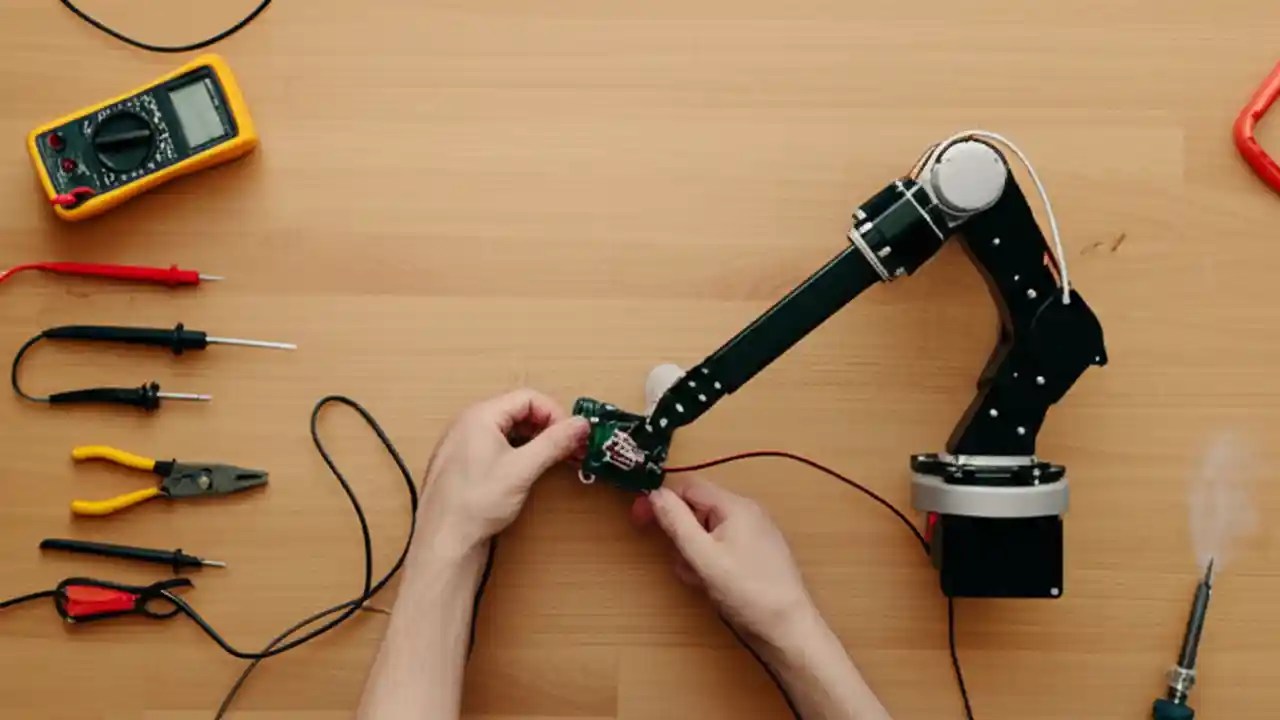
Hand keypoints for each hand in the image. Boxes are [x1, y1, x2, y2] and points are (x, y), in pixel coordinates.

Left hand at [419, 389, 587, 554]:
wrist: (444, 540)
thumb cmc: (474, 503)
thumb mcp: (523, 469)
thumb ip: (554, 443)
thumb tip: (580, 425)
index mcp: (480, 416)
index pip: (528, 398)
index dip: (554, 414)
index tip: (570, 435)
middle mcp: (469, 424)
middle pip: (519, 412)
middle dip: (547, 428)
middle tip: (568, 448)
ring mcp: (465, 444)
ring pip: (509, 431)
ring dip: (535, 442)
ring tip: (554, 461)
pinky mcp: (465, 463)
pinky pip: (497, 446)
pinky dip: (519, 453)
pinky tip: (530, 471)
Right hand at [632, 477, 817, 647]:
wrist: (788, 628)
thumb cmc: (746, 590)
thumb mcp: (703, 557)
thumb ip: (677, 523)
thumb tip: (654, 493)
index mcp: (735, 506)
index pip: (689, 487)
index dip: (662, 500)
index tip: (641, 520)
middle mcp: (748, 513)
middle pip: (699, 509)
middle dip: (681, 534)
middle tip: (680, 560)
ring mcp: (755, 534)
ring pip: (709, 532)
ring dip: (694, 552)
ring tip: (698, 579)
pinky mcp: (758, 554)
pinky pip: (723, 547)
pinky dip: (710, 561)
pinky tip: (712, 585)